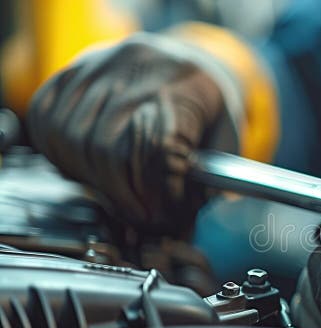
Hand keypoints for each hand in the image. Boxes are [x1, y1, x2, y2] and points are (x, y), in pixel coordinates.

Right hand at [27, 33, 240, 230]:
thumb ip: (211, 178)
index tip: (160, 216)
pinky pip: (46, 120)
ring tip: (115, 192)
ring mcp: (99, 64)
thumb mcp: (227, 139)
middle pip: (106, 146)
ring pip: (71, 137)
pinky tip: (87, 168)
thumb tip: (183, 222)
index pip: (158, 146)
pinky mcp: (71, 71)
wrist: (189, 64)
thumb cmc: (210, 108)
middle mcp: (138, 66)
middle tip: (138, 214)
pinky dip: (60, 154)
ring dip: (90, 178)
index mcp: (187, 83)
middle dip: (119, 193)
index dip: (153, 191)